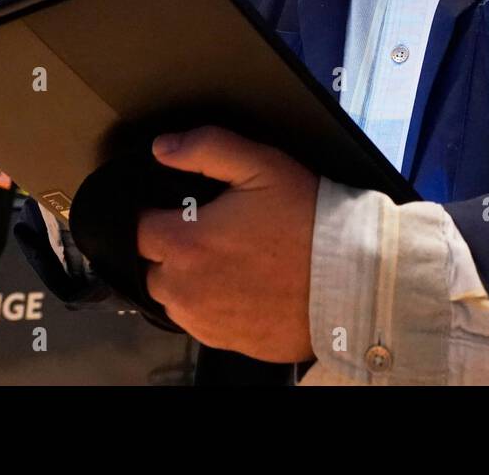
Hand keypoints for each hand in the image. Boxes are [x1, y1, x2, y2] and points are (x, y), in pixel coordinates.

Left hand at [137, 126, 318, 362]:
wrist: (351, 281)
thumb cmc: (309, 222)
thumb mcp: (263, 165)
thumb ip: (207, 148)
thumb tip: (163, 147)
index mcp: (184, 243)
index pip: (137, 228)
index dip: (159, 213)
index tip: (187, 208)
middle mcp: (183, 289)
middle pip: (151, 266)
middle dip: (173, 248)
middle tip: (217, 232)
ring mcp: (204, 321)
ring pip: (174, 298)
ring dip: (189, 279)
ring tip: (233, 261)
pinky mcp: (225, 342)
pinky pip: (201, 322)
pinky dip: (213, 305)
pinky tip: (244, 287)